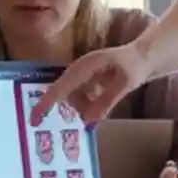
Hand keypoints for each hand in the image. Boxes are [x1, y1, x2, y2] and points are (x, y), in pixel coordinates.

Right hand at [32, 43, 150, 125]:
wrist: (144, 57)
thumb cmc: (134, 66)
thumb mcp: (125, 84)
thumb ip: (106, 101)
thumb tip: (88, 120)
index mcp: (84, 67)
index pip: (59, 88)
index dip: (45, 104)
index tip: (34, 119)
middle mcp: (78, 70)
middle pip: (65, 96)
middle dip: (77, 107)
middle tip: (95, 112)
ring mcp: (81, 75)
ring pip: (74, 99)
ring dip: (86, 107)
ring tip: (107, 102)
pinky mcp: (86, 81)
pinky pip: (81, 98)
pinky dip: (90, 104)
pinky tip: (104, 101)